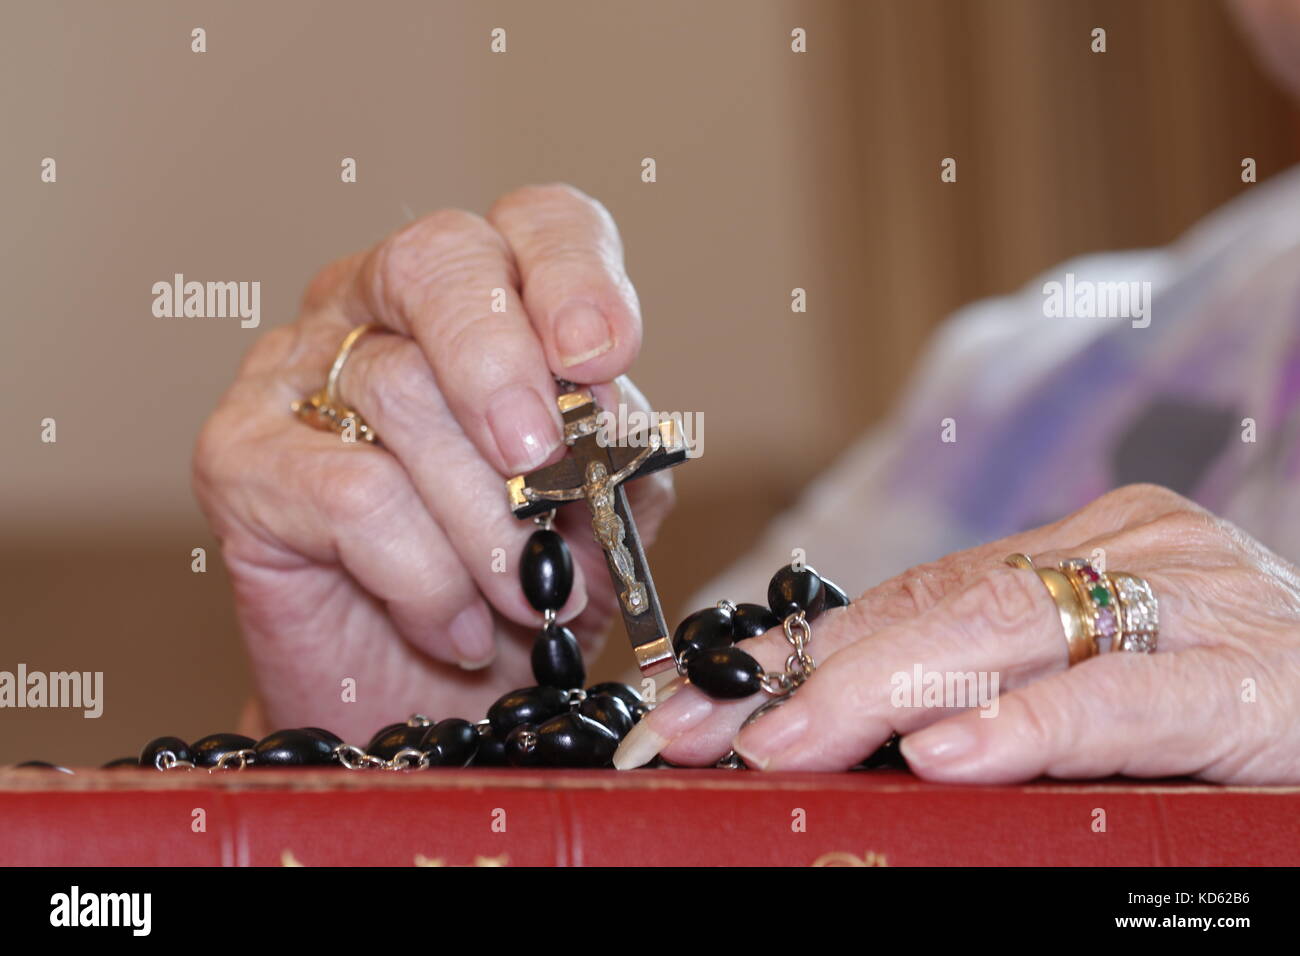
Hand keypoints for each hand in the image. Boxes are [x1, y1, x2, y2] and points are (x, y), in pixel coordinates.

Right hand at [193, 184, 671, 739]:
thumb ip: (612, 457)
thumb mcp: (595, 521)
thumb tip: (609, 418)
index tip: (605, 356)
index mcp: (484, 301)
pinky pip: (349, 493)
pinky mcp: (238, 456)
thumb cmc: (509, 592)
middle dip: (504, 363)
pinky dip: (422, 573)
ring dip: (484, 519)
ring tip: (521, 596)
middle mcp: (380, 309)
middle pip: (436, 264)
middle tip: (541, 461)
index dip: (575, 272)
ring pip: (401, 392)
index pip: (534, 224)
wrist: (417, 704)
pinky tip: (450, 622)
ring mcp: (296, 370)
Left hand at [620, 484, 1299, 783]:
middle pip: (935, 604)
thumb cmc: (1232, 712)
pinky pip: (1124, 696)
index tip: (695, 698)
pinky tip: (949, 754)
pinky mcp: (1248, 676)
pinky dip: (1029, 724)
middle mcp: (1123, 553)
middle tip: (695, 727)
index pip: (910, 594)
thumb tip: (852, 738)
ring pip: (1004, 630)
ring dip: (877, 690)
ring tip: (785, 739)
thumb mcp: (1096, 683)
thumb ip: (995, 689)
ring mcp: (1186, 602)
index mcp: (1079, 551)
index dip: (798, 650)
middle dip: (805, 671)